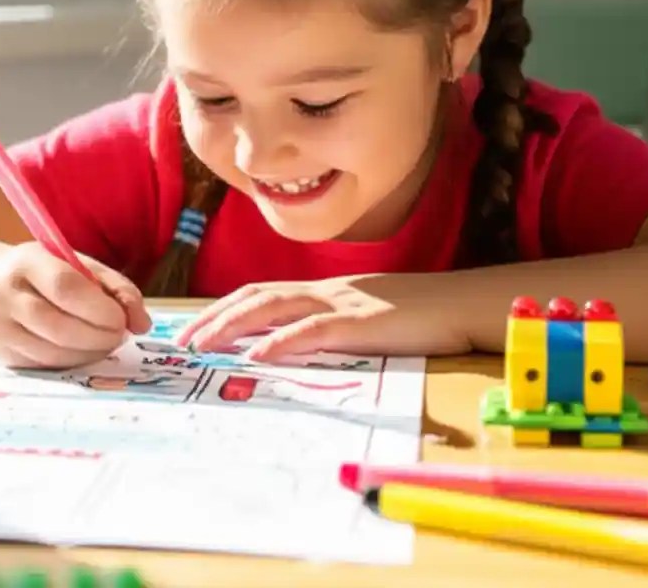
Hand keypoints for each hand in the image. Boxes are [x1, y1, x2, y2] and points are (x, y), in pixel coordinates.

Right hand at [0, 243, 151, 368]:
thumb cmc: (41, 274)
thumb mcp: (76, 265)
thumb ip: (116, 287)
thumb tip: (143, 324)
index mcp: (26, 263)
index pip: (65, 288)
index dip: (100, 309)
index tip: (122, 320)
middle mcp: (5, 296)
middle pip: (60, 327)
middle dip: (100, 337)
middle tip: (120, 336)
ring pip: (54, 353)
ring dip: (90, 353)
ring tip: (105, 343)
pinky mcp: (0, 355)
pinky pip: (46, 366)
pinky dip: (73, 362)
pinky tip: (83, 350)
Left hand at [176, 273, 470, 361]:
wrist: (465, 304)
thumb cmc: (421, 318)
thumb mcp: (367, 319)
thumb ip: (334, 328)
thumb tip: (297, 348)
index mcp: (326, 291)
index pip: (262, 293)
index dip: (225, 308)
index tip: (194, 329)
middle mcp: (327, 290)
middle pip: (257, 296)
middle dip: (215, 317)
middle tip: (182, 342)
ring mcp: (344, 303)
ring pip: (275, 307)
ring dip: (234, 326)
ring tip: (204, 346)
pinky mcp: (364, 323)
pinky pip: (315, 331)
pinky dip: (283, 342)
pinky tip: (259, 356)